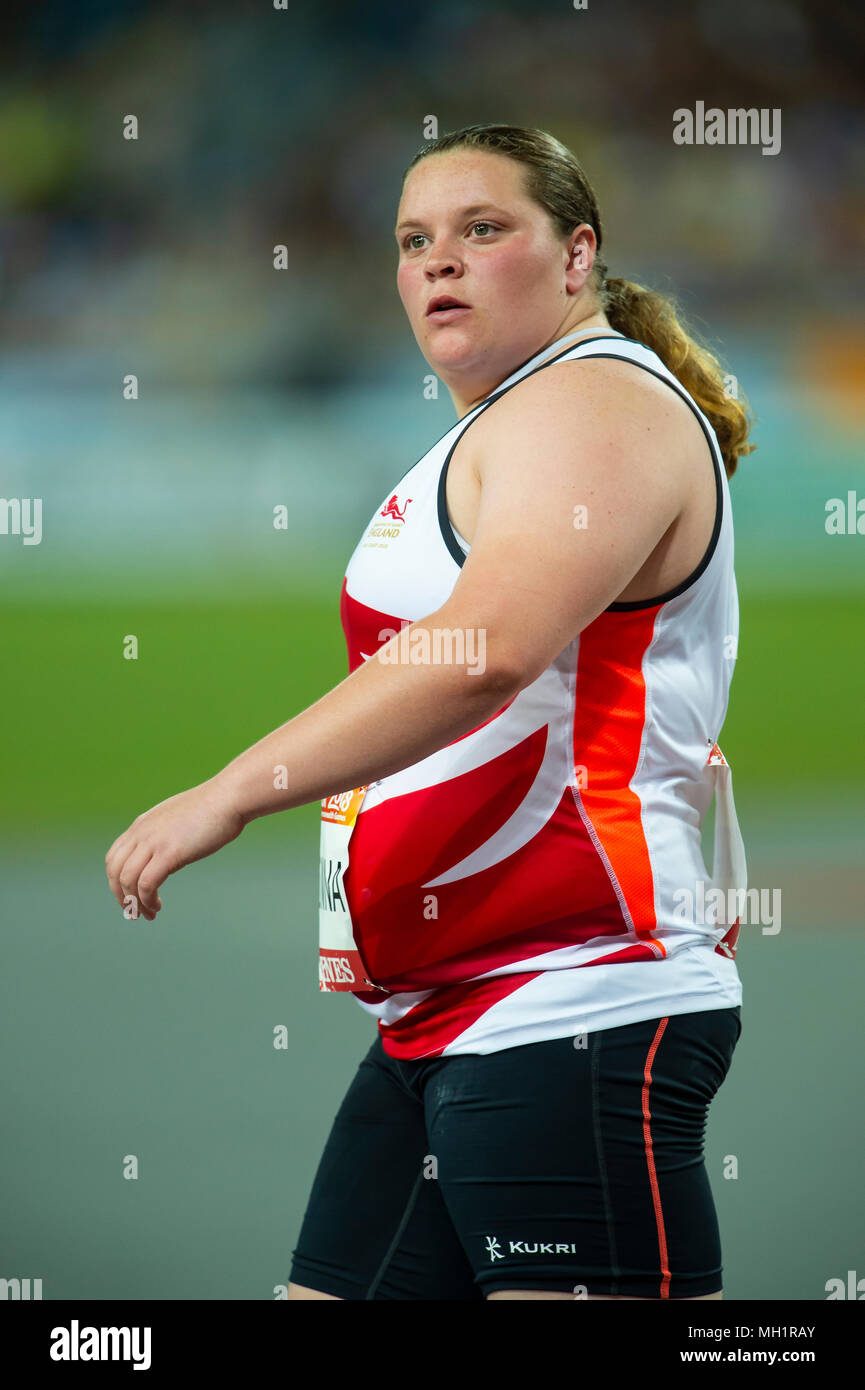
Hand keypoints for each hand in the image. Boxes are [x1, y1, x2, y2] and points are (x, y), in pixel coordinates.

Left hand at [105, 780, 245, 920]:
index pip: (114, 857)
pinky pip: (146, 884)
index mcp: (142, 824)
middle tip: (134, 912)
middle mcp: (142, 832)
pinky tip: (157, 906)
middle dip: (121, 895)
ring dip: (134, 902)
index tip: (130, 896)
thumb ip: (167, 831)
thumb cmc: (213, 808)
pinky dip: (147, 900)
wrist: (229, 798)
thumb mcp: (179, 818)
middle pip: (115, 870)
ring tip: (147, 914)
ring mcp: (154, 842)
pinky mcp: (169, 853)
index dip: (117, 881)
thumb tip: (171, 846)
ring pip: (127, 880)